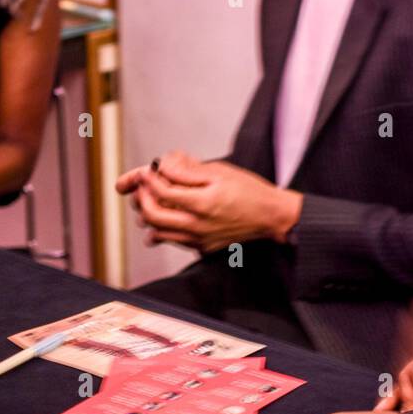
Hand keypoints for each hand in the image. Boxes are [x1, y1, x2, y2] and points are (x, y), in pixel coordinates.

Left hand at [119, 152, 302, 251]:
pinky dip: (162, 229)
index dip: (149, 180)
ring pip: (157, 233)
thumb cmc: (249, 190)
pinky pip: (173, 240)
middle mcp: (198, 226)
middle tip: (143, 186)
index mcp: (203, 203)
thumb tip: (164, 166)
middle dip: (142, 199)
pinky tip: (166, 216)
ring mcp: (199, 240)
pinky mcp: (202, 248)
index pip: (162, 193)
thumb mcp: (220, 172)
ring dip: (148, 216)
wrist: (270, 216)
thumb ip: (189, 170)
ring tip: (151, 201)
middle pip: (153, 216)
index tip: (146, 171)